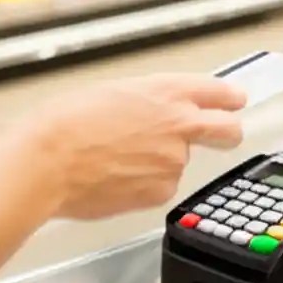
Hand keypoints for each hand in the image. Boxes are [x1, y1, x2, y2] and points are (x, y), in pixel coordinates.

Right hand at [27, 74, 246, 219]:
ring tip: (118, 158)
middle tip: (219, 136)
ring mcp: (174, 160)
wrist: (47, 163)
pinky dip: (143, 183)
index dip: (229, 98)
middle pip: (228, 130)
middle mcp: (180, 124)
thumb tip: (156, 114)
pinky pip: (160, 186)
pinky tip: (114, 176)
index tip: (235, 101)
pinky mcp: (162, 191)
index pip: (218, 92)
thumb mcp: (113, 93)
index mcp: (167, 92)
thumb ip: (148, 102)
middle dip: (227, 133)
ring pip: (179, 162)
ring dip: (160, 161)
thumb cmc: (66, 124)